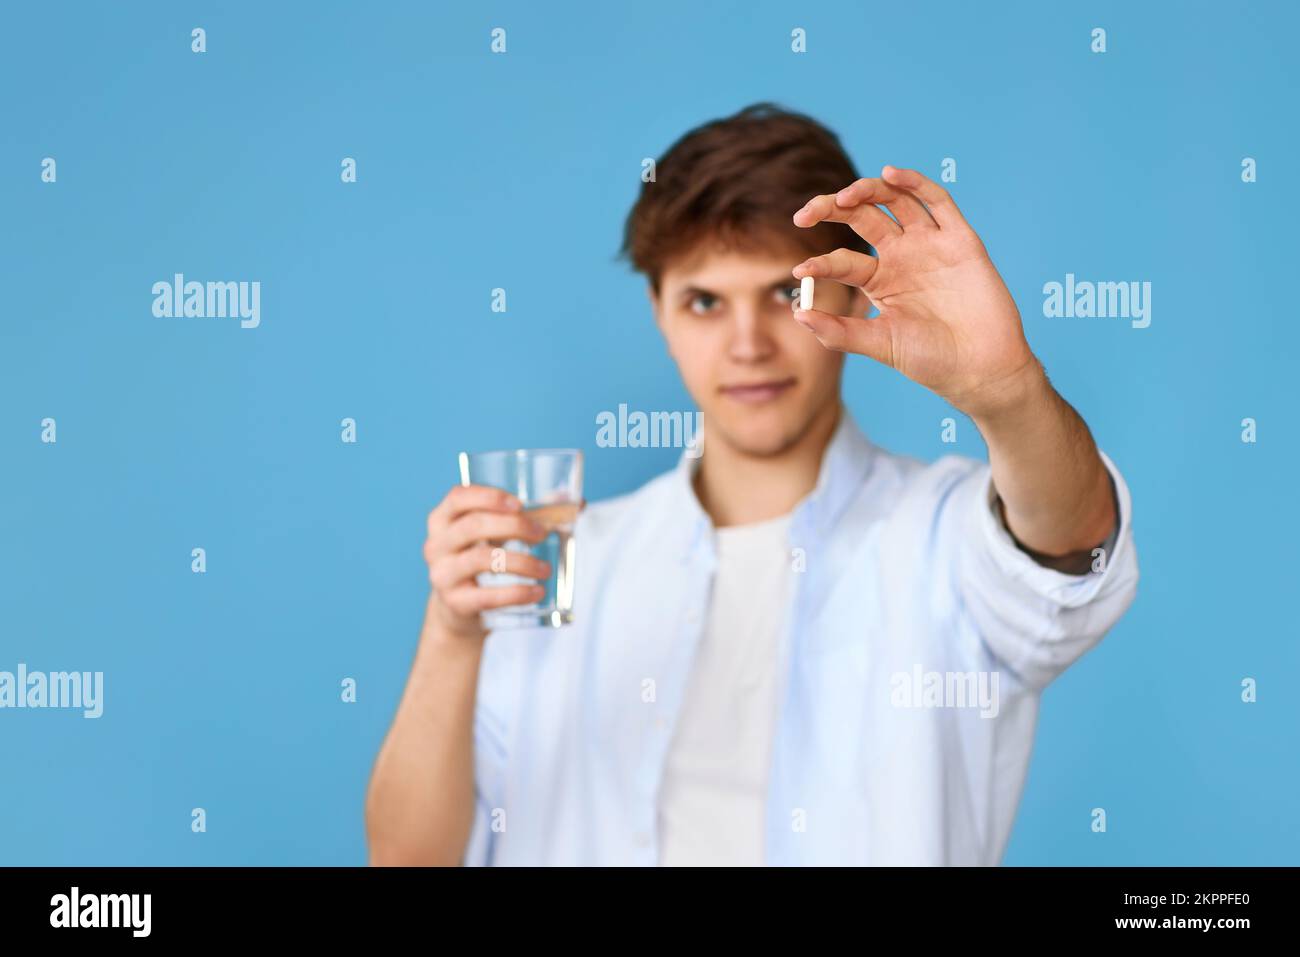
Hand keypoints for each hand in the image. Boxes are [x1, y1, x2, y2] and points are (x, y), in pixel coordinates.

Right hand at [422, 485, 550, 639]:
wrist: (460, 609)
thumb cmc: (483, 559)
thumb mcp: (494, 535)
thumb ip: (530, 516)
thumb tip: (577, 504)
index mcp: (442, 519)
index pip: (458, 497)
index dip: (489, 496)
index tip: (520, 504)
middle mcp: (435, 545)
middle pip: (474, 526)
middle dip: (514, 526)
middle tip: (543, 534)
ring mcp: (441, 574)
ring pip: (482, 560)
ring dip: (522, 562)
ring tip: (546, 569)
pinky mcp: (454, 603)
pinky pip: (486, 596)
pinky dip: (516, 593)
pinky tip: (537, 592)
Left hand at [792, 165, 1040, 417]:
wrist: (981, 368)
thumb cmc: (932, 360)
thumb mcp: (879, 344)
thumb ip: (839, 332)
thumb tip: (798, 314)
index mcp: (879, 281)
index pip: (843, 260)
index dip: (821, 263)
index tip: (801, 271)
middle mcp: (901, 257)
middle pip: (862, 217)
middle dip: (832, 209)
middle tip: (804, 215)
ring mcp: (930, 245)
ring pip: (895, 201)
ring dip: (868, 190)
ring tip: (846, 196)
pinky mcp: (959, 239)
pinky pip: (938, 201)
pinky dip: (915, 183)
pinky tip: (892, 174)